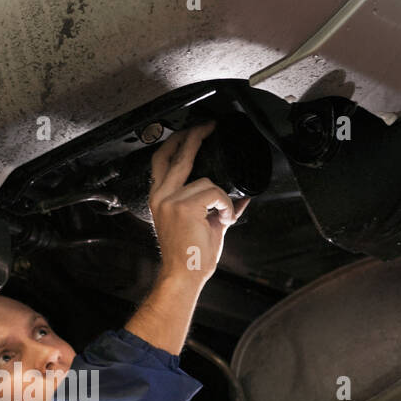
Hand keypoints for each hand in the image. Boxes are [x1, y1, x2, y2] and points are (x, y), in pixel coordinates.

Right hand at [148, 120, 249, 282]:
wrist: (182, 274)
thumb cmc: (188, 256)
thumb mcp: (203, 225)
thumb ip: (217, 208)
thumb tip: (240, 200)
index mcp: (159, 198)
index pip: (162, 160)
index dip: (177, 142)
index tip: (192, 131)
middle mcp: (161, 196)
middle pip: (176, 154)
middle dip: (194, 135)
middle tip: (208, 126)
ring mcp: (171, 200)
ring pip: (207, 180)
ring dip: (221, 198)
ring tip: (221, 217)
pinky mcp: (185, 207)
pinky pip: (215, 193)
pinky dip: (225, 206)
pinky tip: (222, 220)